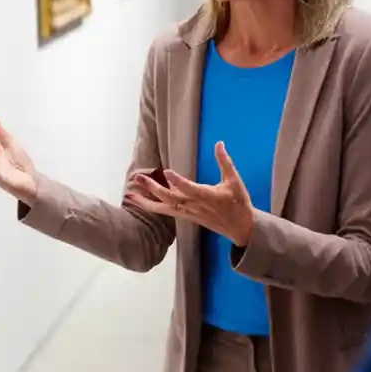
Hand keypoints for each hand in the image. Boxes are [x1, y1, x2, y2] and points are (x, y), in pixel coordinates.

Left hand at [126, 141, 255, 245]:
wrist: (241, 228)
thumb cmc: (238, 203)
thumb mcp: (234, 181)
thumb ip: (225, 162)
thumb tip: (219, 143)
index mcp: (207, 196)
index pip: (189, 188)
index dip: (177, 181)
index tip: (166, 171)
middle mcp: (195, 206)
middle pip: (170, 198)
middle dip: (153, 188)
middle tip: (138, 177)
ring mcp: (189, 213)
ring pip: (164, 208)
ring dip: (146, 201)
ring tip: (129, 194)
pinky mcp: (186, 217)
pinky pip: (167, 212)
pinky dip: (153, 207)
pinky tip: (141, 202)